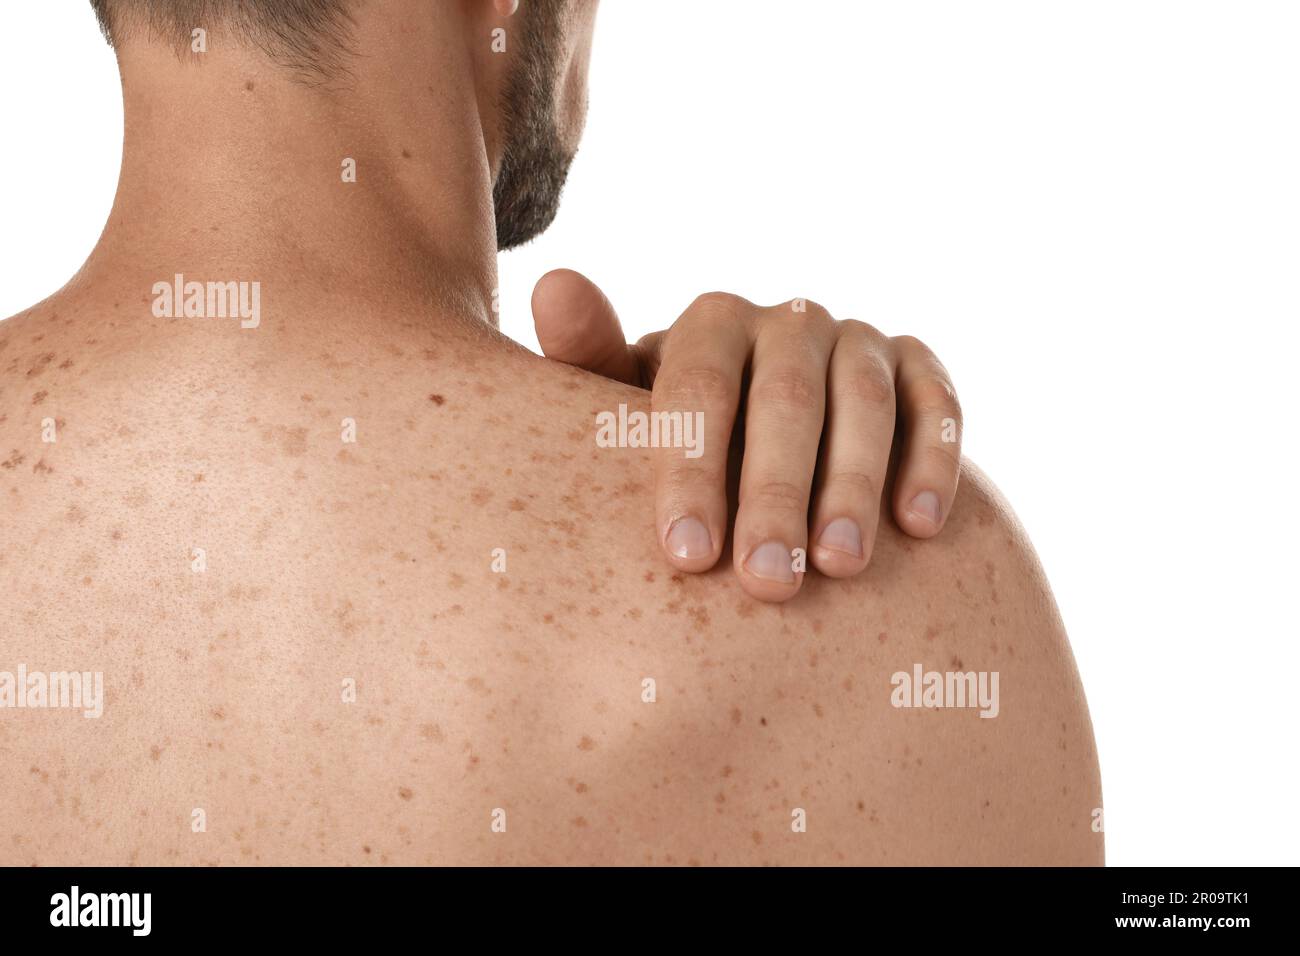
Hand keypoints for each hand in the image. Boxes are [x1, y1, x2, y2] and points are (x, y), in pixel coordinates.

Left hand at [532, 268, 962, 602]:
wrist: (761, 435)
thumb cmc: (682, 442)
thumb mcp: (628, 409)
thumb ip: (591, 358)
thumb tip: (554, 283)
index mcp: (710, 326)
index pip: (698, 389)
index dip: (692, 471)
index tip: (686, 557)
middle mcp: (787, 321)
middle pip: (785, 400)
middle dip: (775, 495)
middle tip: (766, 584)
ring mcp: (857, 342)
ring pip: (863, 402)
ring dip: (853, 485)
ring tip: (839, 568)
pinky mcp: (918, 370)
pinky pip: (937, 404)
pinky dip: (932, 459)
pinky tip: (920, 529)